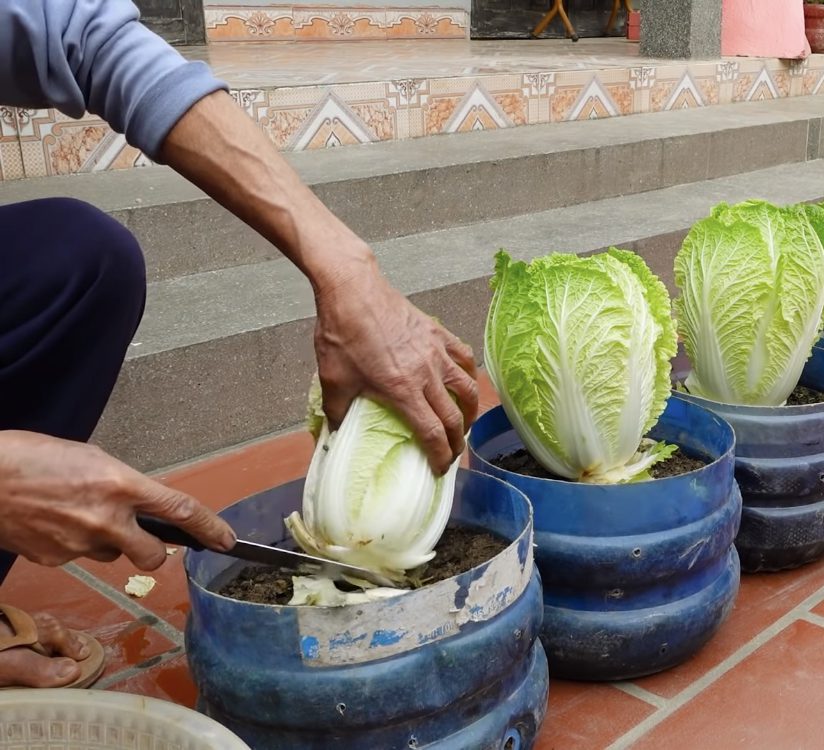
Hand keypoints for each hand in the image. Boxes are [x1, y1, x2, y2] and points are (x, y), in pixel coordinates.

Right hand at [0, 431, 235, 569]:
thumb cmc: (34, 457)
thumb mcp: (92, 458)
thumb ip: (123, 484)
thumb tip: (139, 502)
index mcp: (121, 484)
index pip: (181, 511)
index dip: (210, 528)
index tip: (227, 540)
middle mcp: (106, 519)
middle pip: (153, 555)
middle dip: (155, 552)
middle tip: (144, 538)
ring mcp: (80, 544)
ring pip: (111, 555)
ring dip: (106, 541)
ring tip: (75, 514)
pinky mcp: (55, 561)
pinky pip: (79, 557)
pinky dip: (75, 544)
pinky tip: (54, 522)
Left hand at [313, 259, 478, 473]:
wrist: (353, 291)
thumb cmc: (341, 335)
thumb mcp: (333, 380)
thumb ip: (337, 412)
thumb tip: (334, 435)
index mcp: (402, 391)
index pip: (432, 434)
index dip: (440, 457)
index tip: (440, 470)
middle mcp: (426, 374)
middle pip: (454, 417)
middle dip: (457, 442)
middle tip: (452, 453)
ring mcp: (436, 352)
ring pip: (467, 388)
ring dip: (470, 411)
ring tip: (465, 421)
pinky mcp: (437, 334)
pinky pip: (463, 357)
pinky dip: (468, 373)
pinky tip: (464, 379)